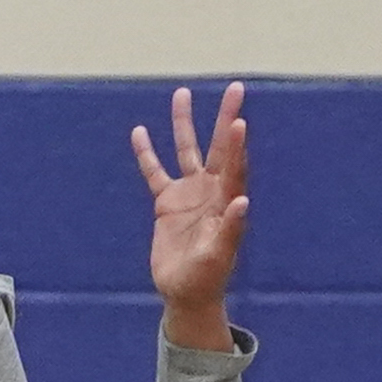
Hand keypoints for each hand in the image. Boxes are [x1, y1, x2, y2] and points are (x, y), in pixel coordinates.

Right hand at [134, 84, 248, 347]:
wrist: (185, 293)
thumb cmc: (207, 278)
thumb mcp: (218, 256)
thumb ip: (231, 229)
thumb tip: (242, 201)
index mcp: (226, 202)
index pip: (234, 166)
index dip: (236, 145)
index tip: (238, 121)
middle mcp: (211, 191)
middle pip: (220, 147)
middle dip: (226, 118)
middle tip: (236, 88)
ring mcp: (189, 194)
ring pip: (187, 151)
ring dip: (185, 123)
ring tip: (182, 93)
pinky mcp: (167, 203)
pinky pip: (155, 172)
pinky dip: (147, 154)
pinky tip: (139, 132)